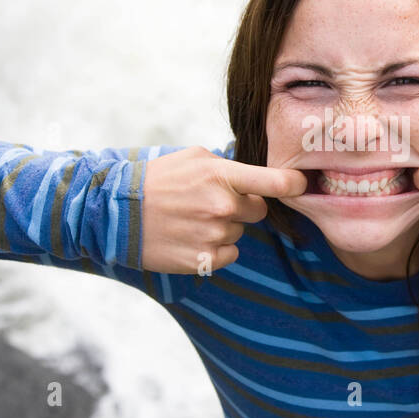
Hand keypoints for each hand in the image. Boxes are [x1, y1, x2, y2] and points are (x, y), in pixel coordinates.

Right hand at [140, 147, 307, 273]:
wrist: (116, 212)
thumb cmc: (157, 180)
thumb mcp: (193, 158)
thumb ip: (229, 165)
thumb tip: (259, 174)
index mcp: (221, 175)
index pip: (276, 183)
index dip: (295, 185)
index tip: (302, 185)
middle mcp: (222, 206)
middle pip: (258, 211)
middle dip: (242, 207)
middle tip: (212, 202)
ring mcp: (213, 235)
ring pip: (239, 234)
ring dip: (224, 228)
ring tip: (192, 219)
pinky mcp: (204, 260)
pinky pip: (228, 255)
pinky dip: (215, 250)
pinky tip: (191, 237)